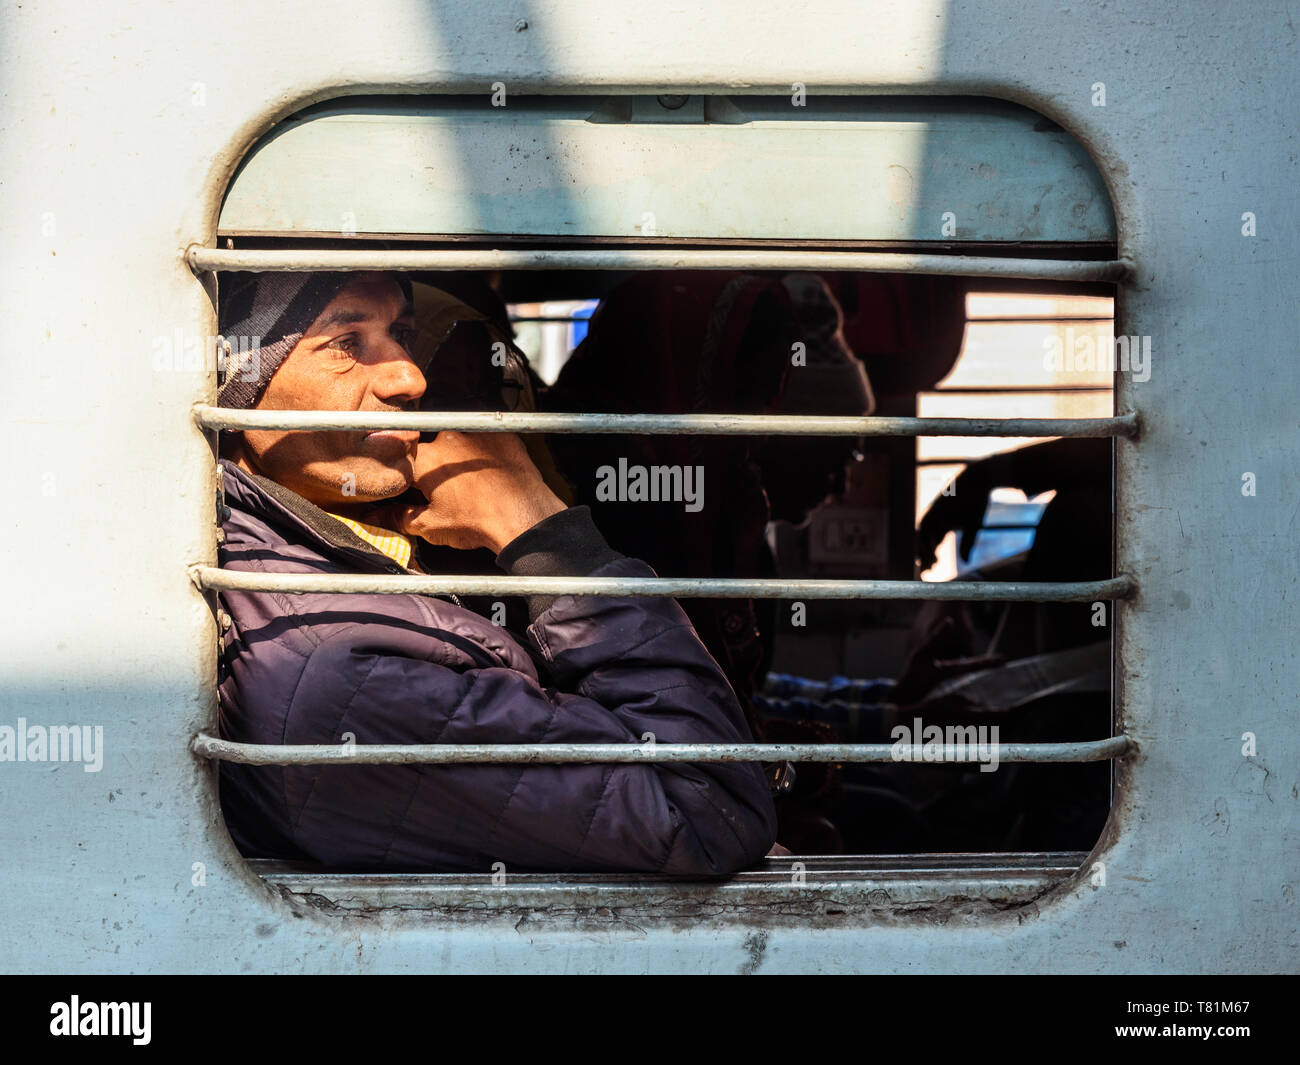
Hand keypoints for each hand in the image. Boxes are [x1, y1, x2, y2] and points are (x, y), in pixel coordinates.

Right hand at [393, 431, 565, 552]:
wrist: (523, 518)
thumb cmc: (480, 521)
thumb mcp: (432, 525)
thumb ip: (398, 517)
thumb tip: (378, 516)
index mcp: (427, 458)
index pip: (404, 462)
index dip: (408, 479)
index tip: (415, 491)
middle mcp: (450, 438)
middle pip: (433, 451)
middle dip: (437, 470)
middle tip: (449, 494)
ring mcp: (477, 433)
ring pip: (460, 444)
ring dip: (461, 461)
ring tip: (474, 486)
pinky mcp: (502, 434)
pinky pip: (486, 441)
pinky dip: (486, 455)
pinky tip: (490, 475)